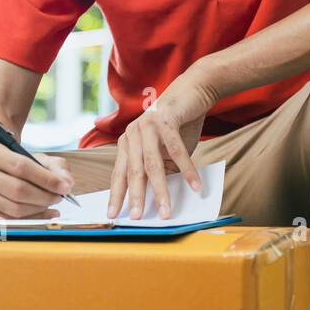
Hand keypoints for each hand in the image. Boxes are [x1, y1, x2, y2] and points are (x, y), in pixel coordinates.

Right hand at [0, 142, 75, 222]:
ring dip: (39, 210)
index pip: (22, 167)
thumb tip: (67, 183)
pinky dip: (29, 222)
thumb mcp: (29, 156)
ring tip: (50, 205)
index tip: (65, 187)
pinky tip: (40, 215)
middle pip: (18, 191)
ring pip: (14, 210)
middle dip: (45, 196)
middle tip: (58, 197)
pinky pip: (7, 224)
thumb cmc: (8, 165)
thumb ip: (54, 166)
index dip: (47, 179)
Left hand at [109, 65, 217, 219]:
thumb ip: (161, 169)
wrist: (192, 92)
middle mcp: (133, 134)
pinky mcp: (165, 120)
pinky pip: (176, 150)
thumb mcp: (166, 151)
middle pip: (134, 171)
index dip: (117, 194)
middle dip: (135, 197)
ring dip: (161, 190)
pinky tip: (195, 185)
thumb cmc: (178, 125)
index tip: (113, 214)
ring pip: (153, 165)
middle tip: (136, 217)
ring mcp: (147, 126)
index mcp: (128, 143)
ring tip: (166, 210)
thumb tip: (162, 197)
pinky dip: (187, 170)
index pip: (120, 173)